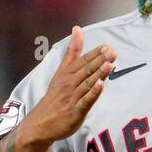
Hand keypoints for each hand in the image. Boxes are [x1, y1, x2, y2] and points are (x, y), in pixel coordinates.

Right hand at [23, 25, 116, 142]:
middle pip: (86, 70)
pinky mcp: (75, 111)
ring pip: (87, 83)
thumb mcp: (61, 72)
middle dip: (99, 61)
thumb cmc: (55, 96)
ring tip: (109, 64)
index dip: (95, 54)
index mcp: (66, 74)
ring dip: (98, 73)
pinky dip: (93, 93)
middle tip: (112, 52)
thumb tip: (77, 29)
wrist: (40, 123)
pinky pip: (85, 101)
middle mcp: (69, 84)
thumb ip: (72, 52)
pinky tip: (100, 85)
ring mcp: (72, 98)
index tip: (106, 46)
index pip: (82, 61)